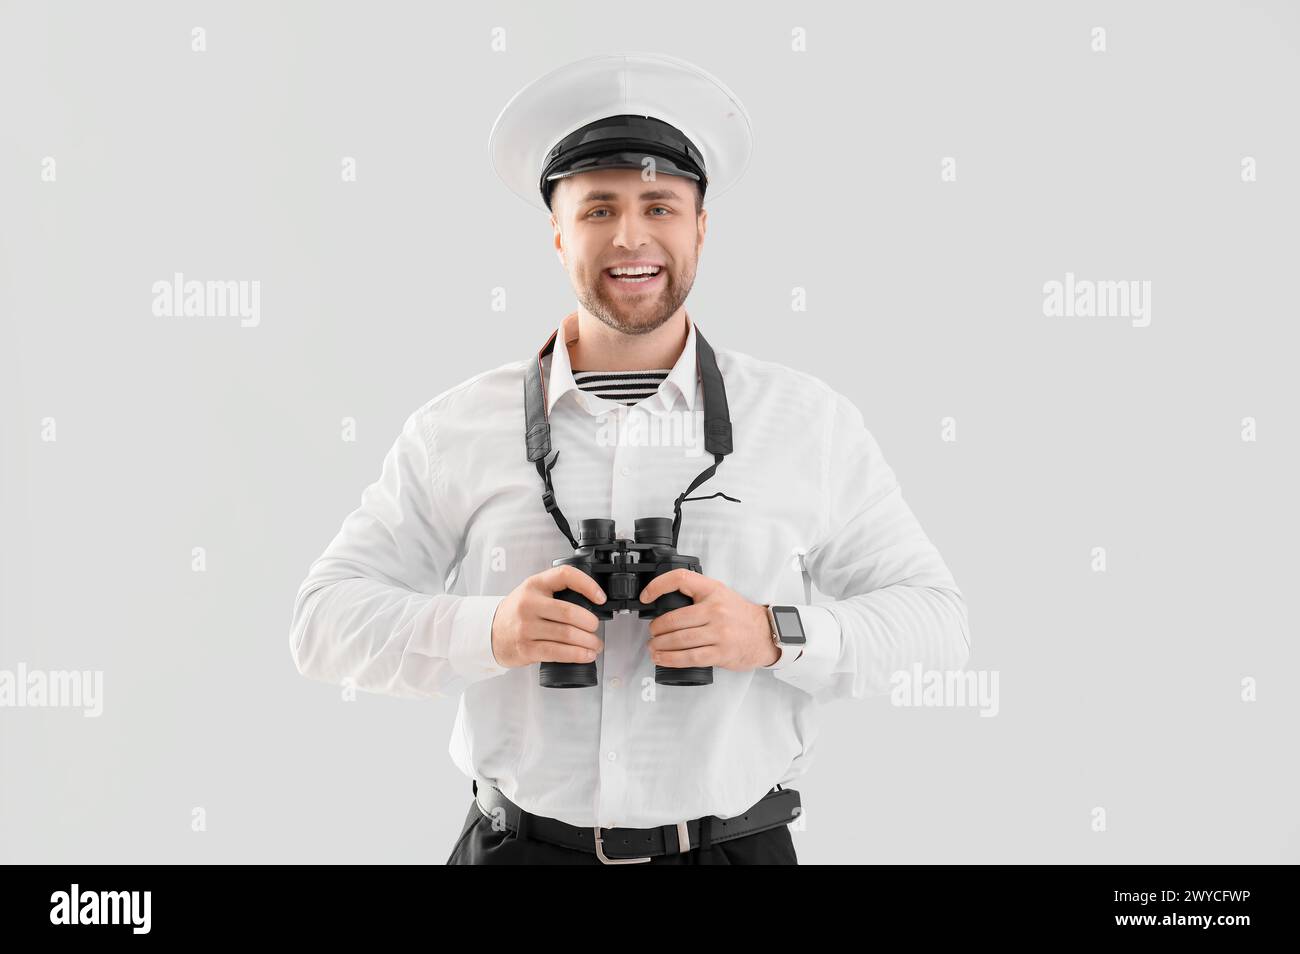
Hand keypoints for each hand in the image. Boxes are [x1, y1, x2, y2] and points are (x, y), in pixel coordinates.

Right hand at [491, 565, 606, 668]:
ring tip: (595, 644)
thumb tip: (591, 602)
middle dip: (590, 622)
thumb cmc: (517, 612)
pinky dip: (577, 654)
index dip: (588, 585)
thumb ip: (555, 591)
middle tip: (596, 627)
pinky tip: (586, 655)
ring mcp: (526, 627)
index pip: (565, 575)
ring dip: (588, 642)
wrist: (490, 632)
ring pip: (566, 634)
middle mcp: (529, 604)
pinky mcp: (526, 648)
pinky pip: (558, 652)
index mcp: (535, 584)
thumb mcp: (532, 591)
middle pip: (569, 612)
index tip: (600, 598)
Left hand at [640, 569, 777, 671]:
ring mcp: (719, 632)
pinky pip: (689, 657)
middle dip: (656, 629)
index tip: (645, 597)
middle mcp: (715, 610)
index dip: (658, 586)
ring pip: (679, 640)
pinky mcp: (720, 653)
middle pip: (674, 619)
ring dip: (659, 646)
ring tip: (653, 648)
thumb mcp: (720, 594)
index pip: (680, 579)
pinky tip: (662, 659)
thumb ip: (697, 594)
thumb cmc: (739, 615)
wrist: (766, 634)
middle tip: (652, 634)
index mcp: (713, 590)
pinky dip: (671, 659)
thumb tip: (663, 603)